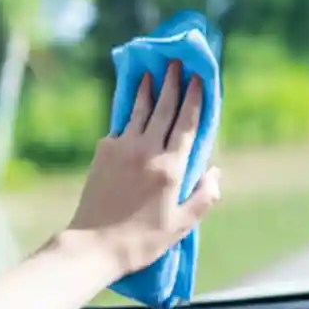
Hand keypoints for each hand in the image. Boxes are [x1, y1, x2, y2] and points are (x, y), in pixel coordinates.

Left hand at [65, 60, 221, 274]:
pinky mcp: (103, 152)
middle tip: (177, 63)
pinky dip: (129, 114)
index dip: (194, 99)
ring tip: (152, 73)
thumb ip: (204, 196)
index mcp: (170, 168)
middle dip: (172, 83)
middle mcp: (147, 151)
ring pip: (139, 111)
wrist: (93, 245)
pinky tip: (132, 108)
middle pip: (163, 109)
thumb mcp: (182, 225)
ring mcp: (122, 148)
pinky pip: (121, 127)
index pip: (186, 124)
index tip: (198, 78)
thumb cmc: (142, 240)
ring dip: (148, 90)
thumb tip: (216, 171)